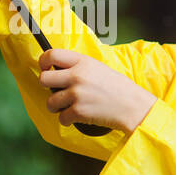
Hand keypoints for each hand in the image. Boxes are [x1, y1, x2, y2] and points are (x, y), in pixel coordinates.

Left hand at [38, 48, 157, 134]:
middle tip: (55, 90)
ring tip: (67, 106)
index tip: (45, 68)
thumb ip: (78, 67)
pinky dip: (67, 120)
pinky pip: (61, 118)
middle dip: (47, 86)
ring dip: (56, 107)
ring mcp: (77, 94)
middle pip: (44, 79)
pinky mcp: (78, 111)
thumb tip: (58, 70)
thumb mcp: (98, 68)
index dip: (43, 61)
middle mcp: (77, 76)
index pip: (52, 54)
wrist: (133, 106)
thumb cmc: (118, 88)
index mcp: (82, 61)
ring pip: (50, 102)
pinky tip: (77, 116)